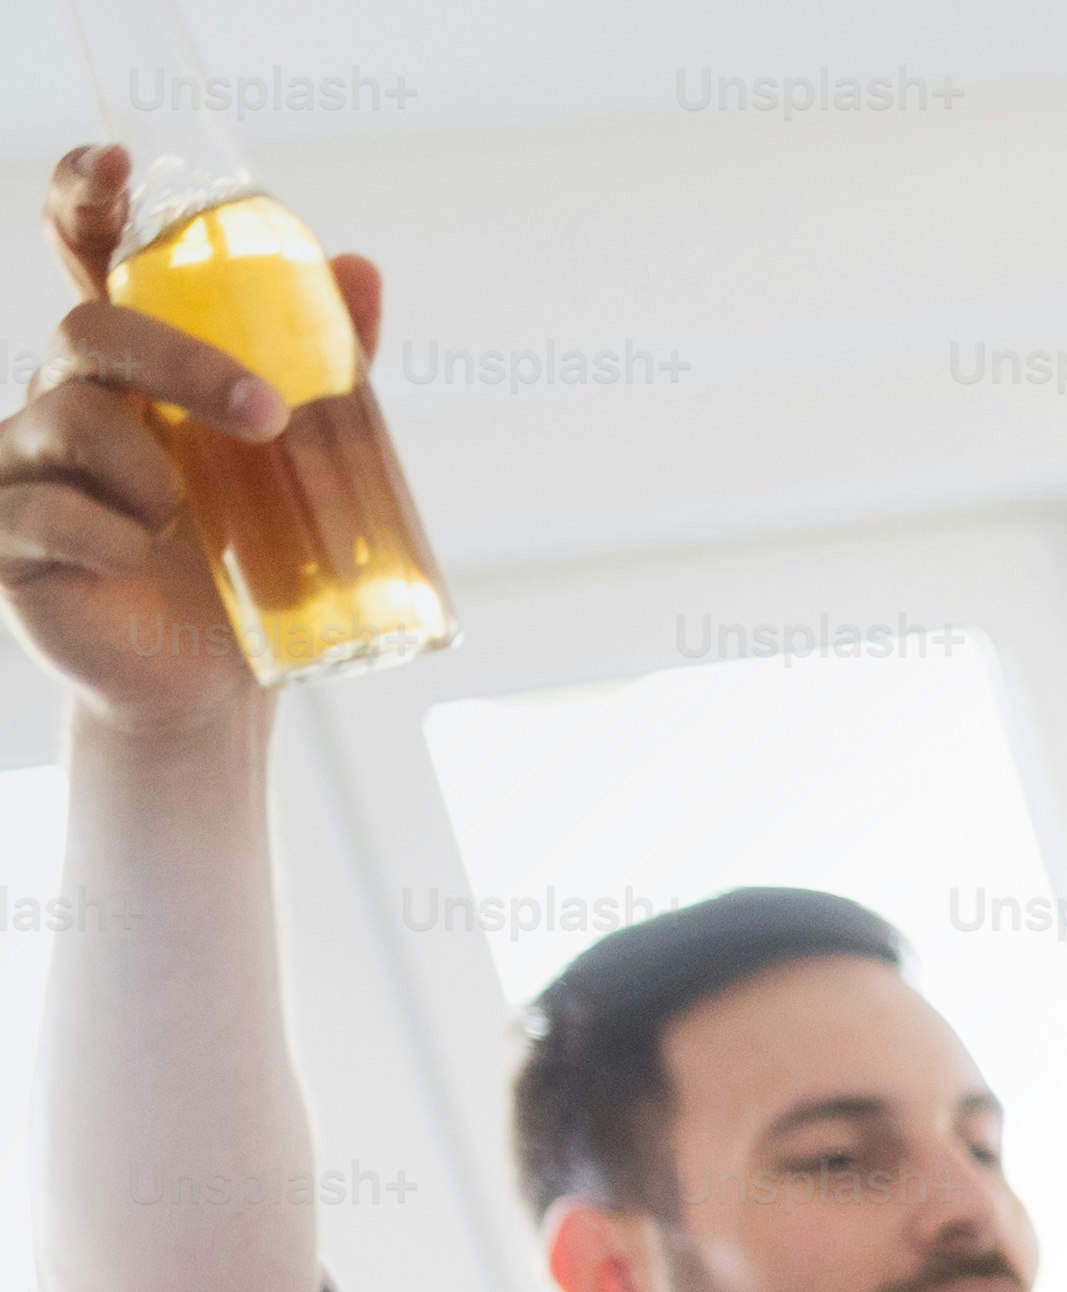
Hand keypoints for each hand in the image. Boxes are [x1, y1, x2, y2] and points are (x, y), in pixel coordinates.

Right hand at [0, 145, 348, 737]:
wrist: (209, 682)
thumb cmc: (247, 554)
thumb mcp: (303, 456)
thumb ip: (325, 363)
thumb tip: (359, 266)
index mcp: (128, 365)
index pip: (85, 257)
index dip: (84, 199)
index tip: (116, 163)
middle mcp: (63, 396)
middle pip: (90, 333)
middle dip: (182, 364)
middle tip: (266, 417)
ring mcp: (23, 463)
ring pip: (67, 419)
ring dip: (149, 470)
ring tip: (187, 519)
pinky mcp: (5, 535)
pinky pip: (44, 512)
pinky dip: (107, 536)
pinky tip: (137, 559)